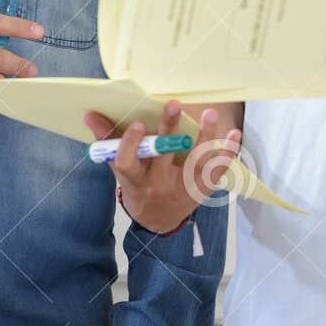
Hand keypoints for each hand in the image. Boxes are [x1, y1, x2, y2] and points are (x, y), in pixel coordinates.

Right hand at [84, 101, 240, 233]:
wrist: (158, 221)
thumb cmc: (137, 185)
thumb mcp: (121, 168)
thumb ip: (108, 141)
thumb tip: (90, 114)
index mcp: (134, 180)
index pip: (128, 163)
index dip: (132, 144)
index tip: (139, 123)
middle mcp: (158, 184)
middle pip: (164, 158)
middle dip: (168, 131)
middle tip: (173, 105)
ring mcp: (183, 187)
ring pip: (195, 163)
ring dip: (204, 137)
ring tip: (208, 113)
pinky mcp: (202, 189)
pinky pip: (217, 171)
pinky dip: (227, 152)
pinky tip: (234, 133)